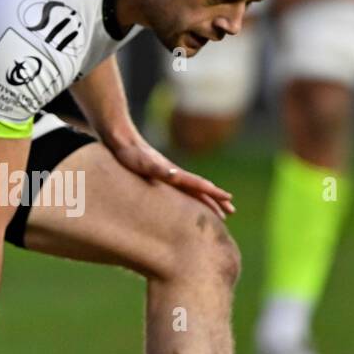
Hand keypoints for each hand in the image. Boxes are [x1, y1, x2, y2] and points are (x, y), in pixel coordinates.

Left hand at [109, 135, 235, 217]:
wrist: (122, 140)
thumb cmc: (131, 156)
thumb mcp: (143, 164)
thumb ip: (159, 170)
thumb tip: (174, 175)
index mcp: (175, 174)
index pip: (199, 185)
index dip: (214, 194)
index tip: (229, 200)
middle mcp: (176, 174)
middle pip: (201, 189)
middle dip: (216, 201)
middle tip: (231, 213)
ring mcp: (170, 174)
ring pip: (194, 189)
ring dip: (207, 199)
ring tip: (217, 210)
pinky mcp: (162, 175)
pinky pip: (183, 189)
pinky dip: (192, 195)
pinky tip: (191, 199)